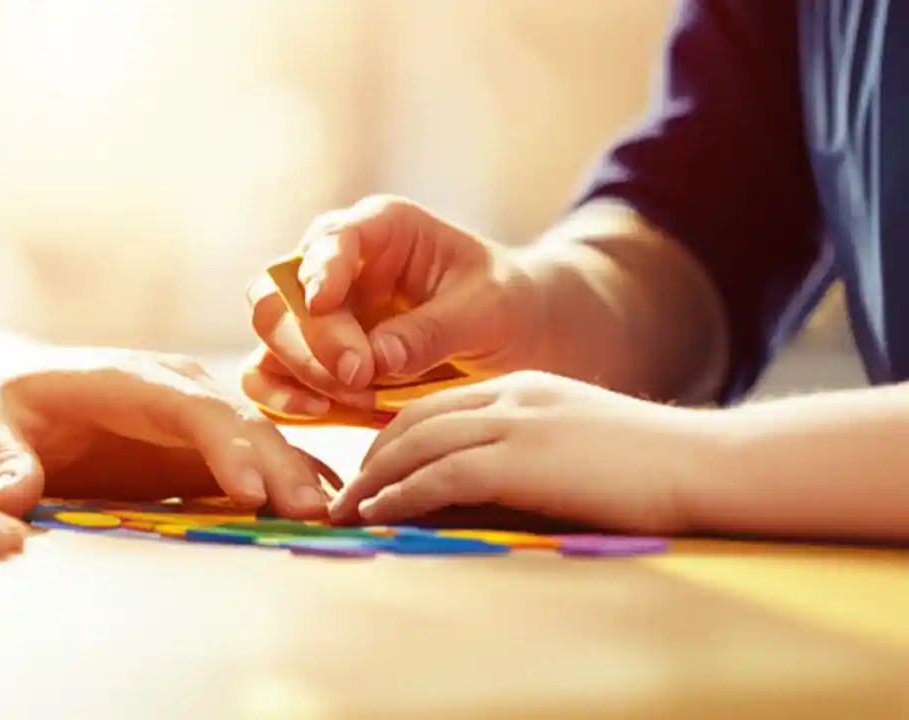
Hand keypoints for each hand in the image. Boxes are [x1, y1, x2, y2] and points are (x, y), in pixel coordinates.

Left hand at [0, 348, 337, 519]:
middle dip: (279, 469)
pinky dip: (293, 481)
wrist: (10, 386)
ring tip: (336, 522)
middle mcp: (178, 388)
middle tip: (313, 518)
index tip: (249, 491)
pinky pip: (259, 459)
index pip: (191, 408)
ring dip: (298, 477)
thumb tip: (14, 498)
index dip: (225, 445)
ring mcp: (198, 413)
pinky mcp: (204, 443)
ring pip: (262, 440)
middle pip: (241, 424)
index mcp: (131, 379)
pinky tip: (328, 513)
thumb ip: (0, 459)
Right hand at [243, 194, 538, 418]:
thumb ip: (432, 331)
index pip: (332, 240)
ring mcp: (319, 312)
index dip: (320, 272)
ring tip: (348, 400)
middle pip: (280, 291)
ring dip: (297, 371)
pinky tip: (315, 412)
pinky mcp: (313, 356)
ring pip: (269, 333)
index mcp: (381, 229)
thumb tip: (375, 361)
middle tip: (358, 378)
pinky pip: (270, 374)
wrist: (517, 334)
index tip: (324, 307)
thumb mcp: (487, 310)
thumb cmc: (506, 304)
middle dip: (310, 340)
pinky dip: (281, 396)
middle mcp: (337, 264)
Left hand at [329, 371, 713, 533]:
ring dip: (373, 481)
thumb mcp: (576, 444)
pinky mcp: (523, 459)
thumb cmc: (651, 466)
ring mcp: (516, 422)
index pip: (436, 406)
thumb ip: (525, 453)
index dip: (394, 439)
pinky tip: (380, 515)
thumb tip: (478, 489)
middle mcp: (511, 396)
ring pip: (418, 444)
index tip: (370, 470)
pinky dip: (402, 495)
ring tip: (346, 512)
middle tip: (343, 494)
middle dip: (371, 459)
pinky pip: (441, 475)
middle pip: (414, 420)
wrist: (705, 463)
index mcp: (522, 388)